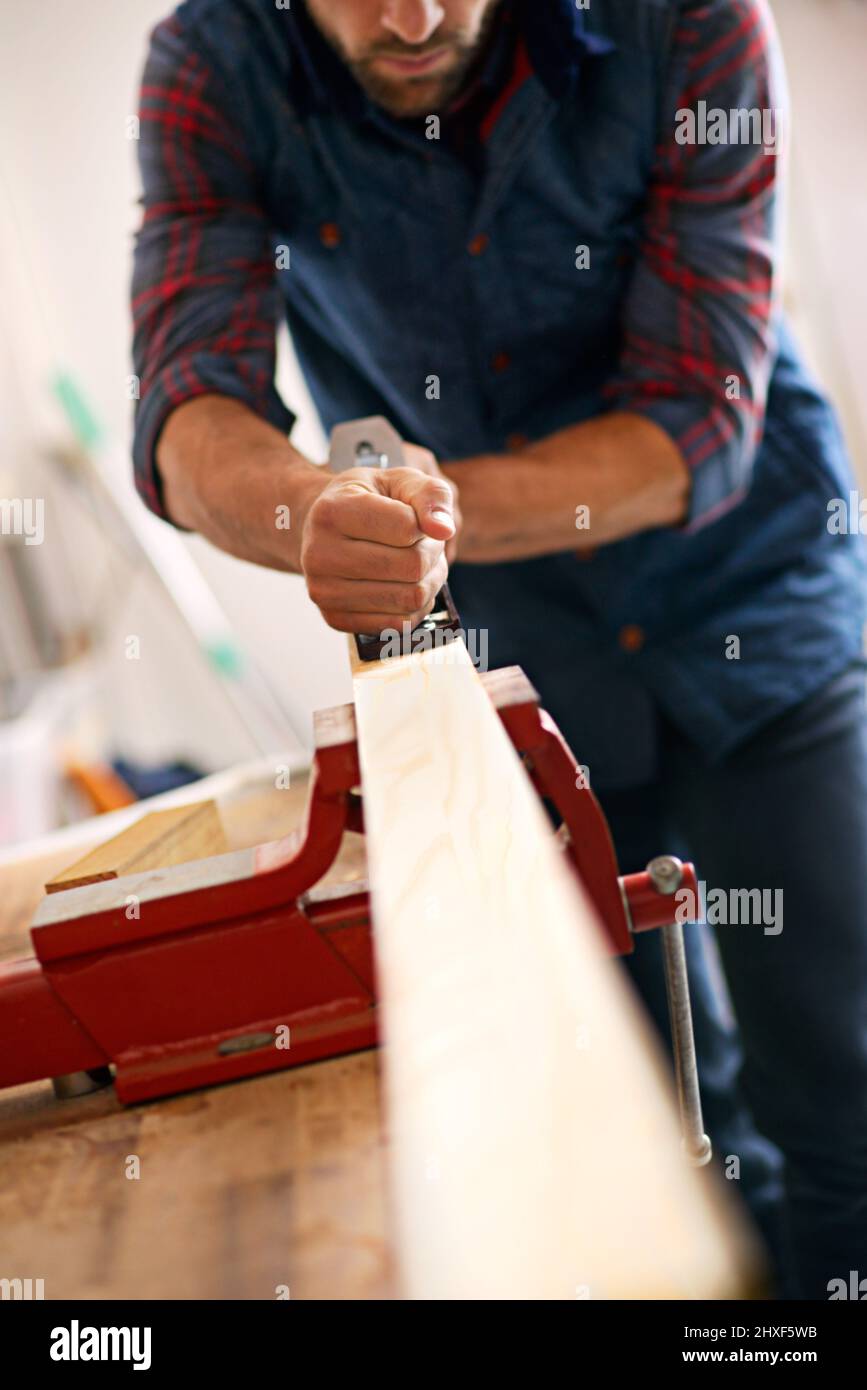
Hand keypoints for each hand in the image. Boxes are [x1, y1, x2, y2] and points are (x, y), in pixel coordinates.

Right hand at [300, 451, 457, 633]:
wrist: (326, 529)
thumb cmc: (369, 500)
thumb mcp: (400, 480)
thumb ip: (430, 495)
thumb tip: (444, 530)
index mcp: (332, 511)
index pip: (407, 528)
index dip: (425, 524)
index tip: (416, 519)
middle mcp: (319, 554)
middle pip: (412, 567)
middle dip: (432, 555)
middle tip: (426, 544)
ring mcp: (323, 591)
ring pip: (409, 600)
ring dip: (429, 582)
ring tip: (418, 564)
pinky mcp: (334, 618)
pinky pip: (398, 625)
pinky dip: (415, 608)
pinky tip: (405, 587)